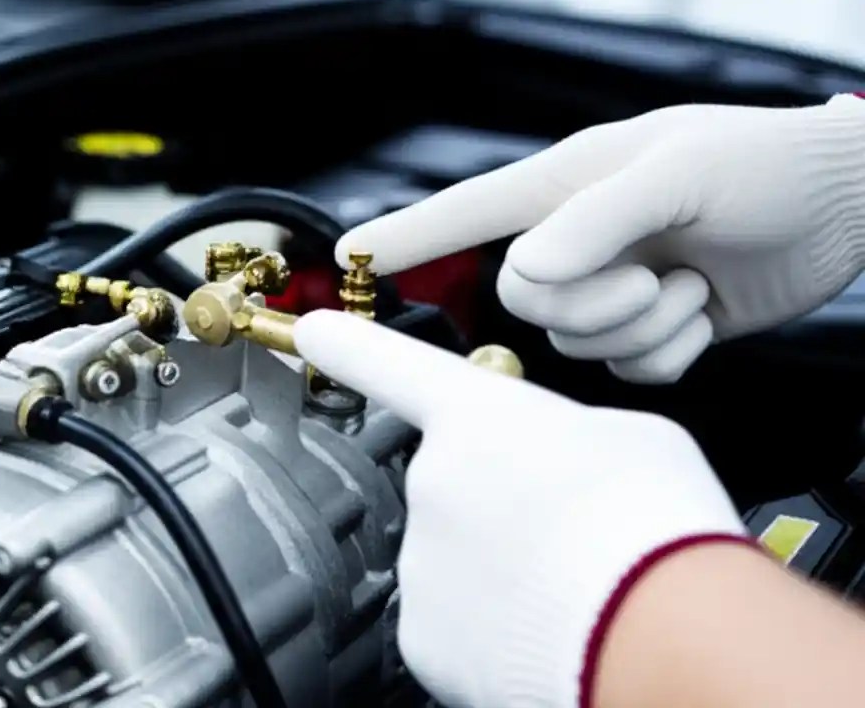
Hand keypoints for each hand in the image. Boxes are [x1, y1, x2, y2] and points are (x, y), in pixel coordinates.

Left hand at [294, 310, 745, 707]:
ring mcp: (421, 559)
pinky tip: (543, 632)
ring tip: (572, 590)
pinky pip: (452, 625)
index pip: (395, 366)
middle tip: (573, 535)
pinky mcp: (421, 635)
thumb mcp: (634, 440)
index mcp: (480, 417)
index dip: (351, 345)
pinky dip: (491, 632)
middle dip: (502, 509)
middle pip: (458, 488)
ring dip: (503, 572)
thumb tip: (562, 465)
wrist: (653, 634)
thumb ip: (572, 439)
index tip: (309, 328)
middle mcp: (432, 480)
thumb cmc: (654, 525)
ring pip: (458, 562)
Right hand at [340, 96, 864, 382]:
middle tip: (650, 275)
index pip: (465, 213)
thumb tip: (527, 272)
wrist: (845, 210)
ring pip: (576, 344)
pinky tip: (702, 308)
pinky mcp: (646, 331)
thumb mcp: (678, 173)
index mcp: (568, 186)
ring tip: (688, 281)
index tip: (348, 258)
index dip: (406, 237)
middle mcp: (578, 239)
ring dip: (644, 325)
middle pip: (523, 301)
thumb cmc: (766, 164)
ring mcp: (611, 288)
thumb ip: (594, 220)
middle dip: (591, 304)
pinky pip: (625, 372)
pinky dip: (670, 351)